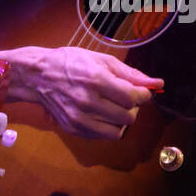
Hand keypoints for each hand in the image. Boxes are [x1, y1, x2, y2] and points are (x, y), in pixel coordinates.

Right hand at [6, 45, 162, 139]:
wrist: (38, 76)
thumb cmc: (71, 63)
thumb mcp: (101, 60)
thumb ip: (131, 74)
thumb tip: (157, 84)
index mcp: (95, 80)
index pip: (132, 97)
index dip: (143, 95)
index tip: (142, 91)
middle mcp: (87, 102)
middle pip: (128, 116)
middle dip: (133, 107)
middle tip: (126, 98)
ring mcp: (79, 118)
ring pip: (118, 131)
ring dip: (122, 120)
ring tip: (115, 107)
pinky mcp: (73, 129)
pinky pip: (103, 136)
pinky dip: (108, 126)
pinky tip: (102, 113)